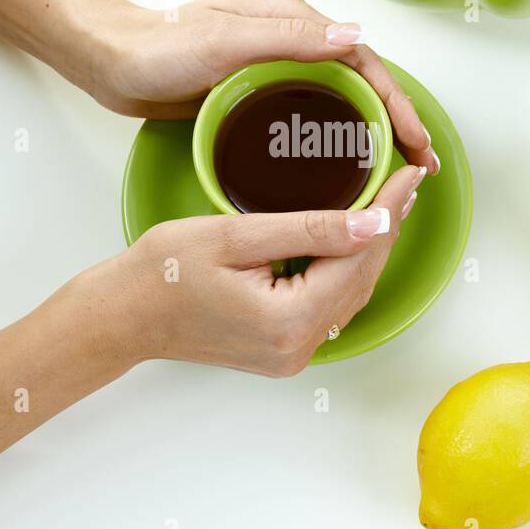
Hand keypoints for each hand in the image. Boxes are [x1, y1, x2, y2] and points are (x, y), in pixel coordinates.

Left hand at [89, 0, 439, 173]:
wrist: (110, 60)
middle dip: (396, 121)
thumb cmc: (157, 46)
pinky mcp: (257, 92)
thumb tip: (351, 35)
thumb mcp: (223, 39)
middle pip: (360, 83)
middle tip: (420, 165)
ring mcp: (276, 66)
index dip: (395, 102)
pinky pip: (310, 115)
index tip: (415, 140)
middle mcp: (291, 40)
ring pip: (339, 100)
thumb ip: (286, 37)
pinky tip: (343, 165)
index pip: (362, 61)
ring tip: (395, 169)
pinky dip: (336, 138)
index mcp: (292, 20)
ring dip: (372, 132)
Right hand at [112, 164, 424, 376]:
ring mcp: (291, 354)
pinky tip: (351, 238)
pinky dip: (344, 269)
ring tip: (389, 201)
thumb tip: (373, 221)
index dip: (388, 210)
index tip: (408, 174)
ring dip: (369, 248)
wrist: (121, 315)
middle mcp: (298, 347)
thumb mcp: (236, 236)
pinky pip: (328, 306)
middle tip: (405, 180)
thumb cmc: (162, 272)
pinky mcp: (282, 350)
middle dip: (386, 226)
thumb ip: (310, 229)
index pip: (359, 255)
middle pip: (361, 278)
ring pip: (349, 293)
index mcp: (289, 320)